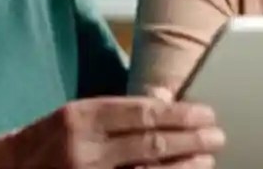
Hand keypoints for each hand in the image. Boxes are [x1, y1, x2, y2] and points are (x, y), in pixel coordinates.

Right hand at [0, 96, 224, 167]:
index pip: (142, 113)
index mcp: (81, 116)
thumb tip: (163, 101)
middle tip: (217, 136)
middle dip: (191, 139)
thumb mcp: (75, 115)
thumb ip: (117, 110)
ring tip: (207, 160)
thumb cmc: (45, 141)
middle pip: (151, 142)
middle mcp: (85, 148)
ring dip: (184, 167)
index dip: (180, 114)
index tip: (205, 113)